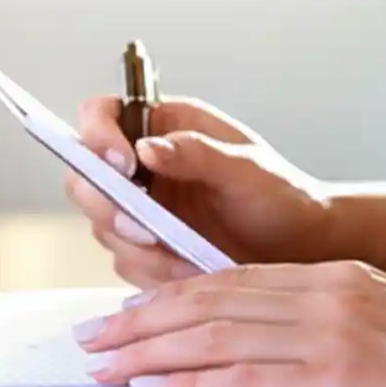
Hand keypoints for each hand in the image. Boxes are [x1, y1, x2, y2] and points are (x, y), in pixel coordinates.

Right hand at [64, 96, 330, 287]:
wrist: (300, 249)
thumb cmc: (281, 197)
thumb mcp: (246, 168)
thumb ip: (196, 153)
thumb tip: (146, 147)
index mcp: (158, 127)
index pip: (99, 115)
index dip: (96, 136)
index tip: (123, 164)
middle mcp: (138, 165)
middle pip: (84, 177)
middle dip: (108, 206)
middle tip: (146, 228)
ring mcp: (137, 208)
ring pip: (100, 225)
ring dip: (135, 245)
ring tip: (182, 255)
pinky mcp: (142, 247)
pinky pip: (124, 261)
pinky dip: (150, 271)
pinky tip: (187, 270)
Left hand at [70, 262, 385, 386]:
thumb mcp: (373, 320)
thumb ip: (313, 319)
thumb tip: (253, 336)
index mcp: (324, 278)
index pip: (224, 281)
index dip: (166, 298)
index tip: (127, 314)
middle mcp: (318, 296)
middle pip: (204, 304)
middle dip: (139, 324)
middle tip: (94, 340)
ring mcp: (325, 335)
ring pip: (212, 337)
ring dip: (148, 355)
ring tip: (107, 368)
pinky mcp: (334, 380)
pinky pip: (244, 381)